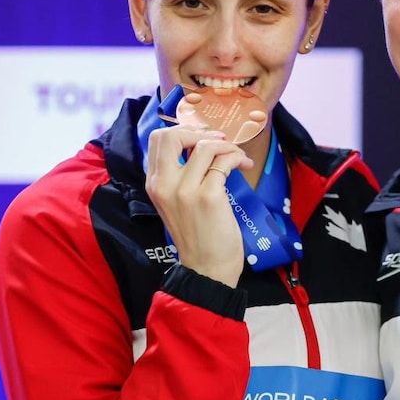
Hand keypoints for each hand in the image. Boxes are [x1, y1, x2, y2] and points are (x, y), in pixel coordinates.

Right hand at [144, 126, 254, 286]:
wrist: (207, 268)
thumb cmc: (197, 235)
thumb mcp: (177, 202)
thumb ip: (179, 176)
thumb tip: (200, 145)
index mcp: (154, 184)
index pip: (157, 139)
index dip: (183, 131)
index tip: (203, 139)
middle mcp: (164, 185)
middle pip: (171, 135)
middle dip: (198, 131)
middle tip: (219, 142)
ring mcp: (185, 191)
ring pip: (205, 146)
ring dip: (228, 146)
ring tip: (238, 157)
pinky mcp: (208, 197)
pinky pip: (223, 161)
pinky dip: (237, 157)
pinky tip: (244, 166)